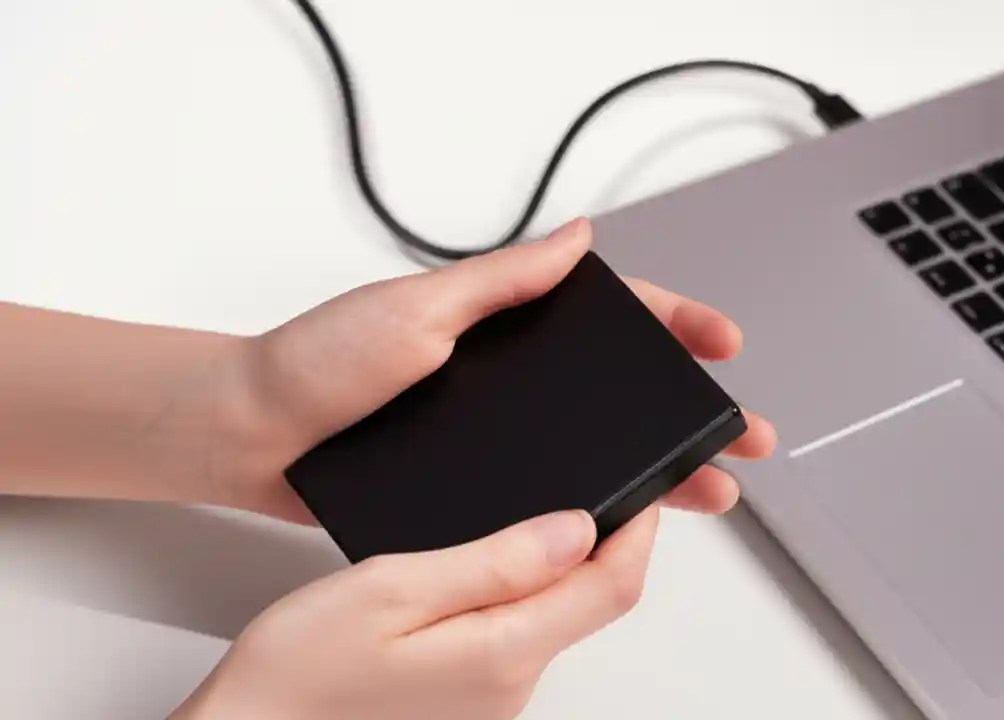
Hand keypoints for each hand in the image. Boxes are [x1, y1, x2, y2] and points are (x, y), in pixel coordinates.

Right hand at [173, 507, 657, 719]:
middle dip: (603, 542)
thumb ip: (493, 560)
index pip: (612, 585)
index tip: (648, 483)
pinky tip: (479, 564)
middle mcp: (510, 688)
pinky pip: (514, 638)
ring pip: (550, 618)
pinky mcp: (464, 703)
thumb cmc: (296, 675)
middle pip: (589, 602)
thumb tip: (576, 528)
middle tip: (595, 481)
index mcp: (503, 653)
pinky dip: (516, 594)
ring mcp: (490, 703)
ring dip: (557, 567)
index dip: (641, 529)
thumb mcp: (393, 589)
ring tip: (531, 510)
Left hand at [216, 219, 775, 523]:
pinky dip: (594, 502)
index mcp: (502, 322)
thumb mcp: (416, 310)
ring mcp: (495, 431)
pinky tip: (625, 520)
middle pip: (619, 390)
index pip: (609, 316)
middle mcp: (508, 377)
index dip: (673, 324)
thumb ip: (502, 280)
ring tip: (702, 491)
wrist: (252, 439)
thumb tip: (576, 237)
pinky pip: (547, 489)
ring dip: (655, 466)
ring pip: (595, 446)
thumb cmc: (315, 365)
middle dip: (687, 411)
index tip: (719, 341)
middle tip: (738, 434)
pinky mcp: (473, 481)